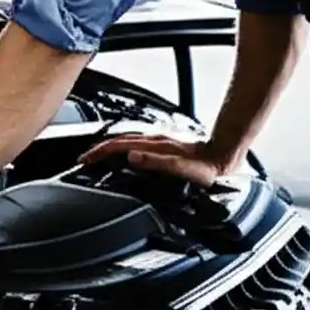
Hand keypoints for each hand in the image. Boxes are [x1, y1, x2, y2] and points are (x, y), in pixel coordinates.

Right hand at [78, 134, 230, 187]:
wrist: (223, 157)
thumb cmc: (206, 167)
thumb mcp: (181, 168)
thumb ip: (156, 163)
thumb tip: (132, 157)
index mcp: (154, 146)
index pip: (119, 145)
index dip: (100, 151)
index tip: (85, 159)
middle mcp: (154, 141)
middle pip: (119, 141)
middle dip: (99, 148)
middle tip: (85, 159)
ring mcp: (158, 143)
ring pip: (126, 141)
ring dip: (109, 148)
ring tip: (98, 157)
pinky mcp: (162, 147)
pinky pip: (135, 145)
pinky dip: (122, 149)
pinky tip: (124, 156)